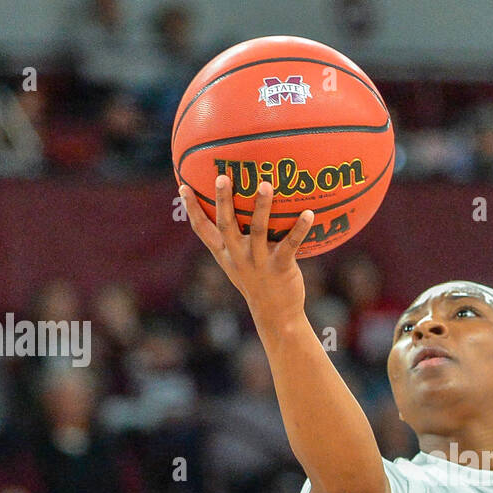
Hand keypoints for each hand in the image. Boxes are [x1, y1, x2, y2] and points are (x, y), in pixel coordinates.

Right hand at [179, 175, 312, 331]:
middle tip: (222, 177)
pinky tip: (309, 213)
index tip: (182, 185)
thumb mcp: (239, 264)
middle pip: (226, 224)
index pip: (202, 229)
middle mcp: (239, 255)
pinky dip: (300, 229)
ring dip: (261, 206)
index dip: (191, 209)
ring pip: (257, 230)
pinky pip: (290, 244)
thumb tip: (235, 213)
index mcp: (226, 253)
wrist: (276, 315)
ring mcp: (259, 261)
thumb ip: (234, 242)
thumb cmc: (258, 283)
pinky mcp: (280, 267)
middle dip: (223, 201)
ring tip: (265, 184)